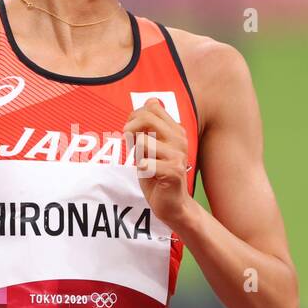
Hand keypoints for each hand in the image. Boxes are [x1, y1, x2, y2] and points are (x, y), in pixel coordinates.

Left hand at [124, 98, 194, 228]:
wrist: (172, 204)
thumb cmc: (158, 176)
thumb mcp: (151, 148)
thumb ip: (147, 129)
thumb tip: (147, 102)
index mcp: (176, 131)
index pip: (153, 107)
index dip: (135, 114)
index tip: (130, 129)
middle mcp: (179, 139)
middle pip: (147, 116)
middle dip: (130, 127)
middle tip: (127, 140)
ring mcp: (178, 155)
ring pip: (143, 140)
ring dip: (136, 153)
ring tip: (143, 164)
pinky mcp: (174, 171)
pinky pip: (144, 162)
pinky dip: (140, 169)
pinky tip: (148, 176)